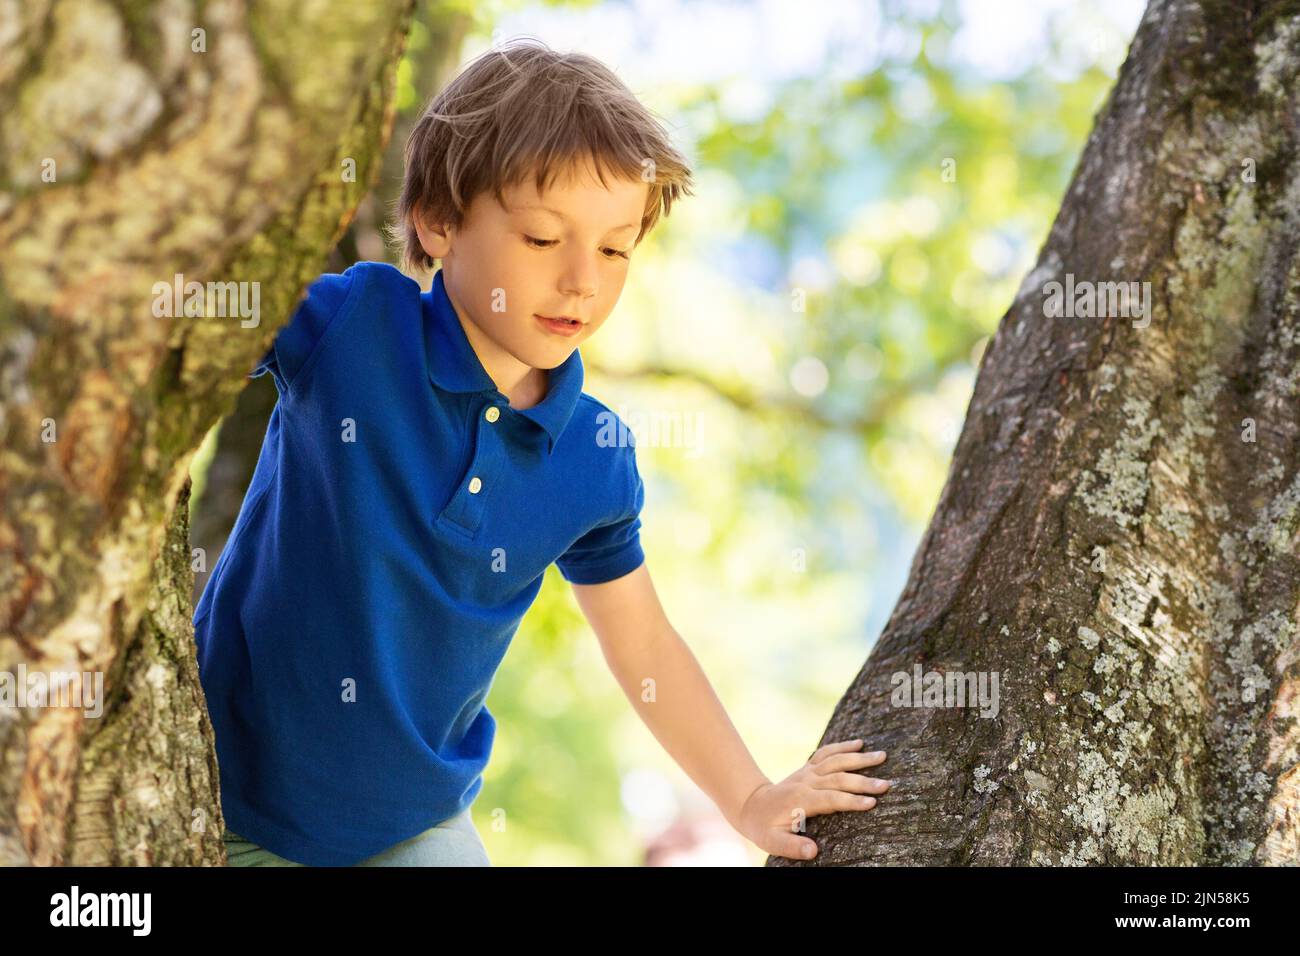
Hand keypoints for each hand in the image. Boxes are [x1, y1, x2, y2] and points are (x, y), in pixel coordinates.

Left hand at [734, 739, 889, 860]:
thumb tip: (813, 851)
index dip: (851, 801)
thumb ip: (791, 847)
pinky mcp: (808, 767)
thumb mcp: (772, 842)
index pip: (830, 799)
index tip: (872, 802)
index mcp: (800, 800)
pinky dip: (842, 746)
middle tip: (886, 784)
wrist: (752, 805)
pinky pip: (826, 753)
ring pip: (835, 761)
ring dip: (858, 757)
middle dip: (863, 781)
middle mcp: (806, 782)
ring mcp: (807, 772)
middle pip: (838, 778)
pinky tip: (859, 743)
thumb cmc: (764, 827)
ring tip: (882, 756)